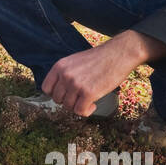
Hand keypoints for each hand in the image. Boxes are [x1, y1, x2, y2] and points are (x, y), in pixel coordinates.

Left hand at [41, 31, 162, 115]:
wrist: (119, 53)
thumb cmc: (99, 58)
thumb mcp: (75, 61)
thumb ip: (66, 74)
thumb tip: (61, 92)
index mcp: (60, 66)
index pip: (46, 88)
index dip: (56, 94)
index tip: (66, 95)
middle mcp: (65, 75)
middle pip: (57, 99)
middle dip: (69, 101)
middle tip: (80, 98)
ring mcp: (76, 84)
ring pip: (68, 106)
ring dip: (78, 106)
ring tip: (88, 100)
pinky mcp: (89, 93)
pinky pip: (80, 111)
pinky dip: (86, 111)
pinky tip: (94, 104)